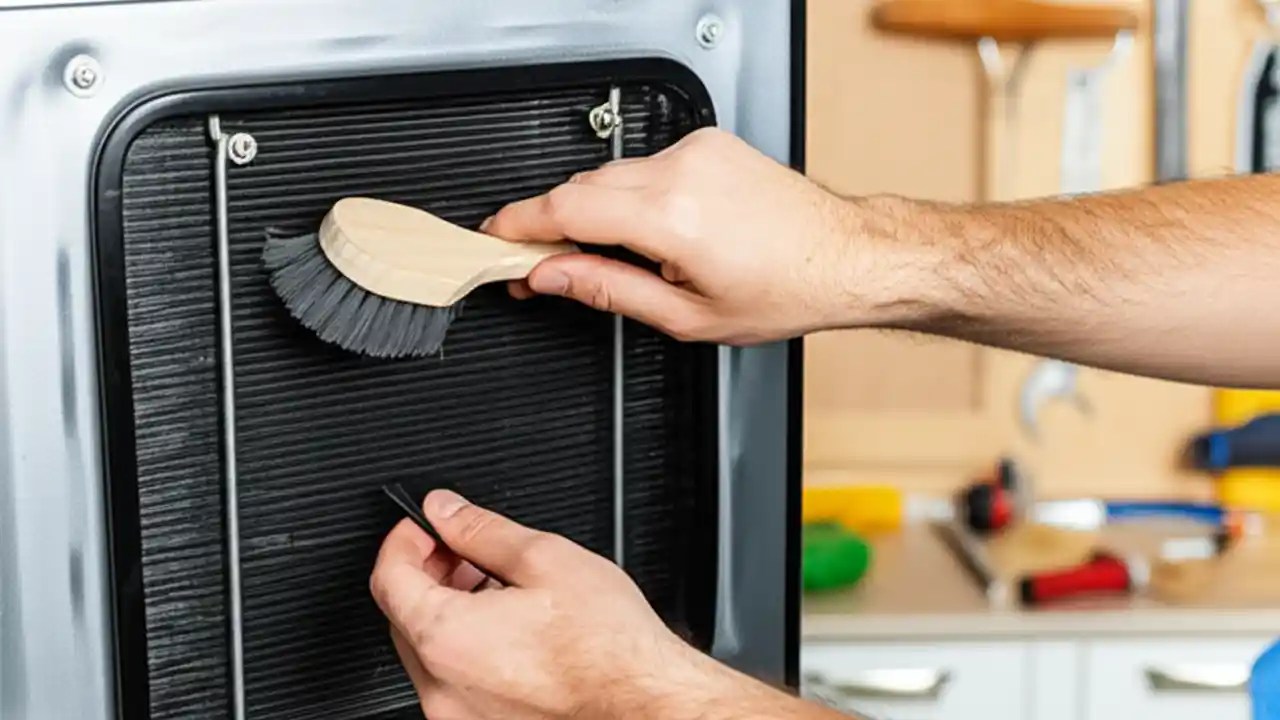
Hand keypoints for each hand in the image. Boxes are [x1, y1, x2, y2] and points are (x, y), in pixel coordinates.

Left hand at [369, 490, 707, 719]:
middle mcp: (441, 687)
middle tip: (463, 551)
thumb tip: (445, 510)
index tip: (424, 526)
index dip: (404, 541)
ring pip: (429, 653)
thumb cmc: (608, 646)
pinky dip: (467, 651)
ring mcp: (457, 718)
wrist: (645, 702)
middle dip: (428, 574)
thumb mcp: (544, 559)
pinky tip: (507, 630)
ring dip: (447, 613)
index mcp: (446, 637)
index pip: (388, 578)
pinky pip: (455, 683)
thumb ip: (481, 529)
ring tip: (496, 588)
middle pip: (403, 616)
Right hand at [484, 128, 870, 344]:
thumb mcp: (686, 315)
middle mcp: (682, 170)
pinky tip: (652, 229)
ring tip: (613, 257)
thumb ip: (606, 290)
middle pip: (582, 187)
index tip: (496, 239)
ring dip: (596, 211)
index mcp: (672, 217)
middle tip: (543, 265)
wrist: (846, 255)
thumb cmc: (786, 290)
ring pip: (612, 174)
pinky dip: (632, 194)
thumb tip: (551, 276)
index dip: (520, 225)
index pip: (567, 209)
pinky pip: (645, 164)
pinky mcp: (709, 143)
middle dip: (553, 224)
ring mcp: (697, 150)